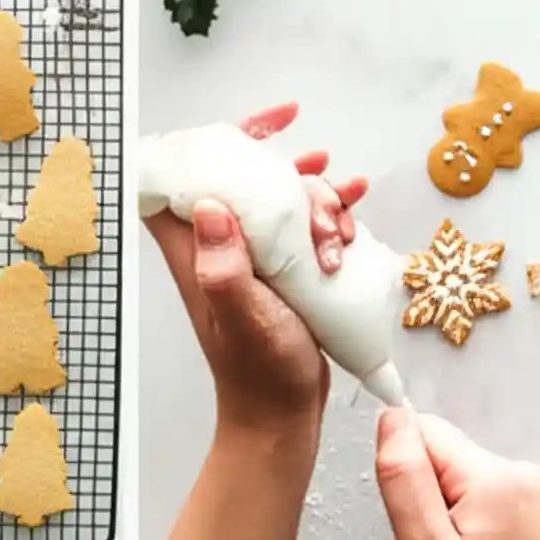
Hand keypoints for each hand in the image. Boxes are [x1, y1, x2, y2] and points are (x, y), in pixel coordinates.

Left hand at [143, 104, 368, 429]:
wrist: (283, 413)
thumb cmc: (259, 372)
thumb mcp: (242, 317)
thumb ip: (223, 266)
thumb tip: (210, 207)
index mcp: (199, 249)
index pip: (184, 177)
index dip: (211, 141)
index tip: (259, 126)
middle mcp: (223, 245)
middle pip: (248, 178)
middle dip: (287, 170)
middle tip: (318, 177)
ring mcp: (257, 257)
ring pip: (284, 201)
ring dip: (317, 199)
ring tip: (339, 224)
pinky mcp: (286, 271)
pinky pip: (308, 227)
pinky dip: (333, 216)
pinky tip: (354, 218)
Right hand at [374, 409, 539, 539]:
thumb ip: (405, 481)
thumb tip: (391, 421)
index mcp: (490, 476)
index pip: (421, 429)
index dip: (405, 473)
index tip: (418, 516)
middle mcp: (517, 471)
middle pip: (443, 455)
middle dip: (430, 499)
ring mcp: (533, 487)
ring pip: (463, 479)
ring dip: (454, 515)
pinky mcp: (538, 504)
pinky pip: (488, 497)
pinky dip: (478, 525)